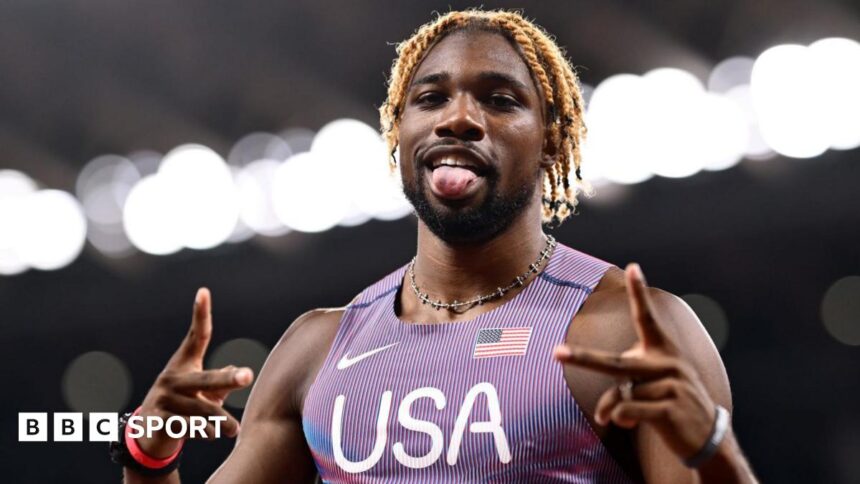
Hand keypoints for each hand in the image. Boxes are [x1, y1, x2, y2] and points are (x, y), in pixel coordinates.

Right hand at [137, 288, 254, 457]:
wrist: (148, 434)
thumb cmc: (185, 405)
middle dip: (228, 380)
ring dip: (221, 421)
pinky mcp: (158, 421)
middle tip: (247, 376)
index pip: (196, 336)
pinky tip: (210, 435)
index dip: (200, 314)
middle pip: (205, 379)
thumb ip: (222, 379)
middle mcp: (172, 378)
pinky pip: (188, 428)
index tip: (203, 292)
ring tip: (234, 430)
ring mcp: (163, 399)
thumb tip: (240, 372)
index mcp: (184, 364)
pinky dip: (203, 433)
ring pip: (201, 409)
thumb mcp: (203, 391)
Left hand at [553, 264, 719, 461]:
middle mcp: (668, 364)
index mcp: (662, 351)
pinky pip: (628, 412)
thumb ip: (626, 386)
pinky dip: (620, 420)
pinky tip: (631, 426)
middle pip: (616, 364)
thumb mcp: (651, 387)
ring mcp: (672, 386)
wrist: (708, 436)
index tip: (633, 267)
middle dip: (582, 359)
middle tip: (555, 353)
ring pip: (620, 396)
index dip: (639, 293)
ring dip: (611, 410)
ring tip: (621, 419)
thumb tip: (606, 411)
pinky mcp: (671, 410)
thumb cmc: (670, 404)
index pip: (647, 318)